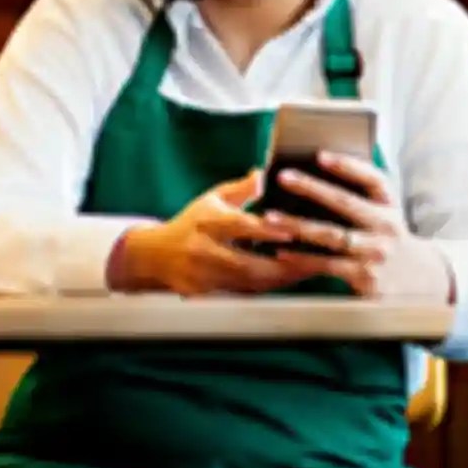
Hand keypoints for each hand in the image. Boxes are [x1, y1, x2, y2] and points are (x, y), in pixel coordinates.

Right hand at [111, 171, 323, 296]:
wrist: (155, 255)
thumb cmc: (193, 221)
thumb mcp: (213, 198)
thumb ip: (241, 189)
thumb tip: (263, 174)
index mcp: (206, 220)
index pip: (240, 226)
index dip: (267, 230)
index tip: (292, 232)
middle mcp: (202, 249)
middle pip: (247, 263)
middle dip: (281, 266)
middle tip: (312, 262)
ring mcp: (201, 275)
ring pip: (247, 283)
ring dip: (278, 280)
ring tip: (306, 273)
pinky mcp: (203, 293)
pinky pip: (241, 293)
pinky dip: (265, 288)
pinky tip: (285, 281)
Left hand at [264, 151, 451, 299]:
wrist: (421, 283)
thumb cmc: (389, 241)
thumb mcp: (387, 215)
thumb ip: (362, 197)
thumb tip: (318, 172)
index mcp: (390, 206)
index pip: (372, 179)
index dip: (347, 166)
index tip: (320, 155)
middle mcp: (385, 226)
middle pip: (345, 203)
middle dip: (312, 188)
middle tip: (283, 176)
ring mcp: (375, 253)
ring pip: (331, 236)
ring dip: (297, 225)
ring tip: (270, 217)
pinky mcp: (366, 278)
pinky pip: (327, 264)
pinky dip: (302, 258)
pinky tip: (281, 251)